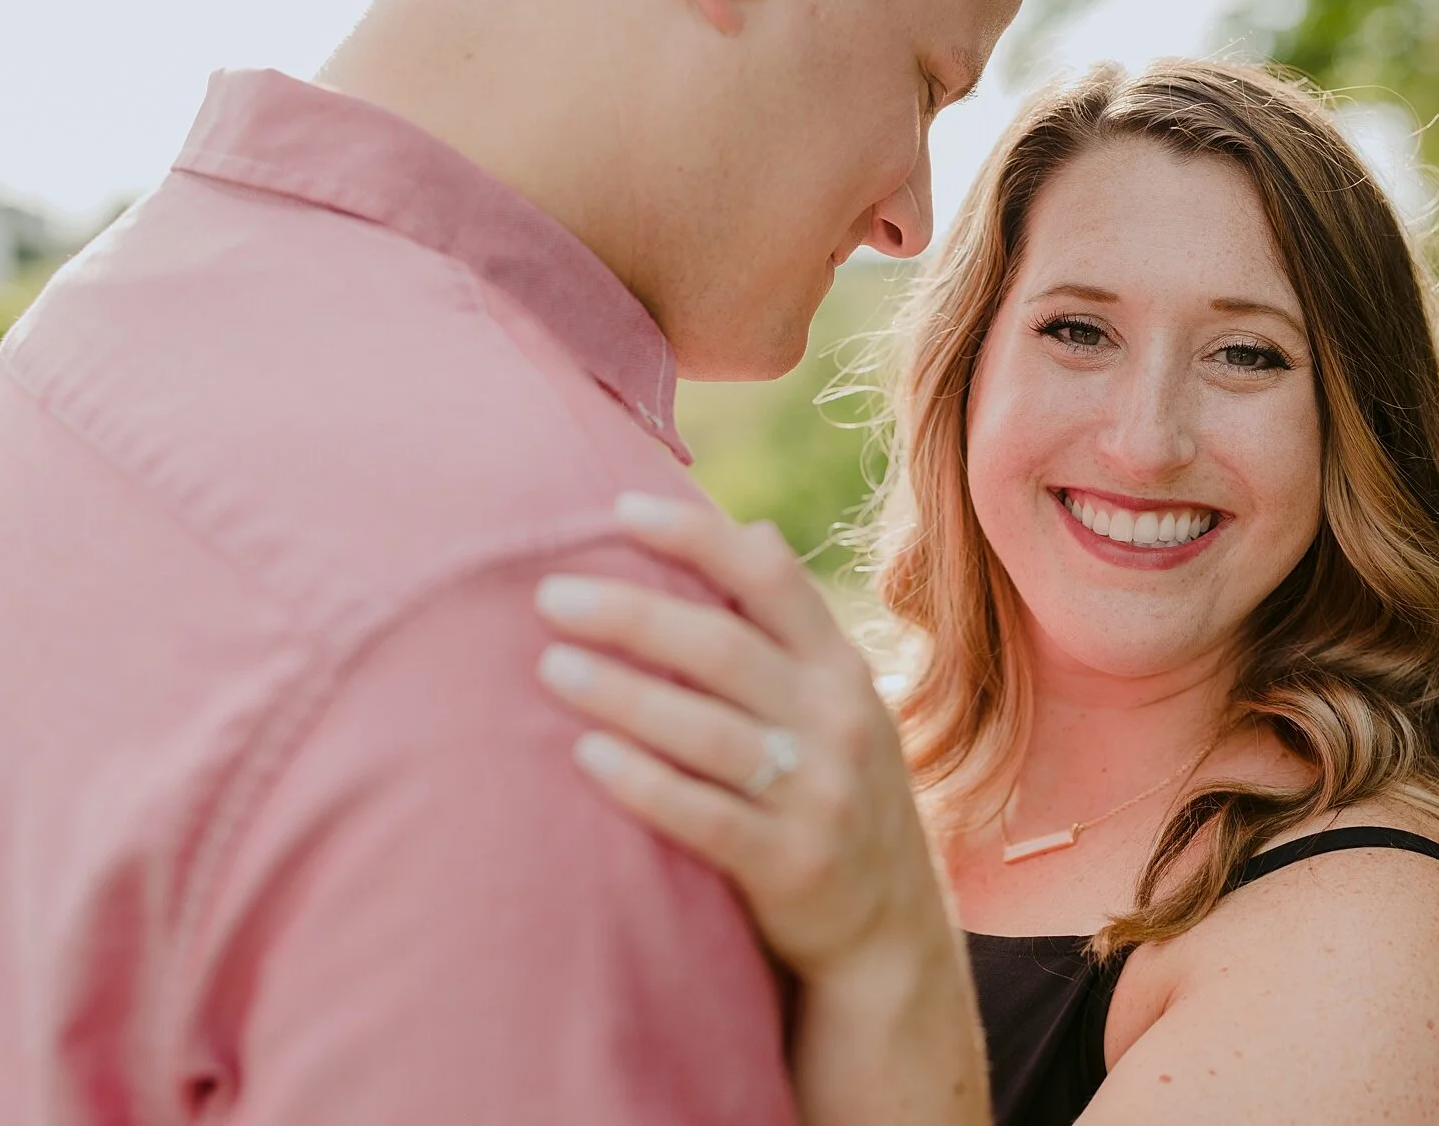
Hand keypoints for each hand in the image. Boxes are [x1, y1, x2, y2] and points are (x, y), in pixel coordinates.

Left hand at [532, 493, 951, 982]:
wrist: (887, 927)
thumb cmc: (836, 789)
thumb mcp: (840, 700)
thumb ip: (792, 626)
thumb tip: (753, 529)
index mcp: (839, 666)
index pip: (770, 578)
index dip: (696, 537)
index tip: (619, 511)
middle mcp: (838, 719)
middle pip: (723, 648)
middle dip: (633, 614)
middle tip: (551, 596)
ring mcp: (820, 793)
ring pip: (707, 730)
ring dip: (623, 693)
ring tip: (551, 668)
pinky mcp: (791, 864)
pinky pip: (704, 816)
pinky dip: (643, 782)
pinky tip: (586, 756)